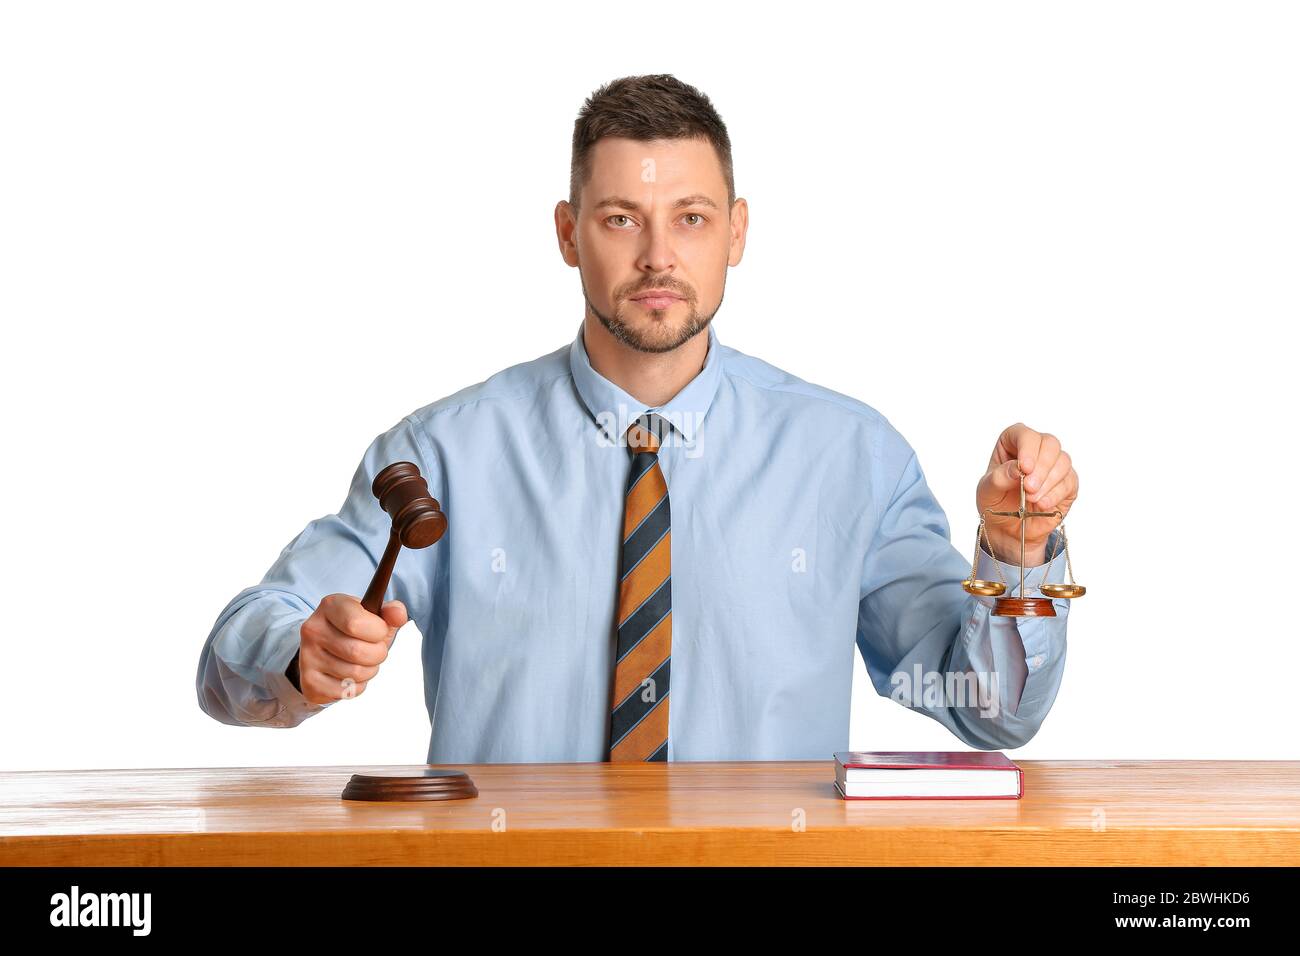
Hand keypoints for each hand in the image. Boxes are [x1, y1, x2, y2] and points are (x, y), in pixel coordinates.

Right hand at [297, 594, 406, 703]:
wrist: (325, 651)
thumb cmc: (354, 631)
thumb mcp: (373, 615)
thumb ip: (390, 613)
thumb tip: (398, 614)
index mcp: (330, 606)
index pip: (356, 623)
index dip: (377, 631)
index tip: (379, 631)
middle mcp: (314, 629)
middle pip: (358, 651)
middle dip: (378, 654)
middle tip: (375, 650)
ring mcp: (308, 657)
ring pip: (355, 673)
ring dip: (369, 670)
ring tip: (362, 662)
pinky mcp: (310, 682)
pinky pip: (347, 691)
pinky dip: (358, 686)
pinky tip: (350, 674)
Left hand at [976, 423, 1078, 562]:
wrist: (1009, 527)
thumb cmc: (996, 502)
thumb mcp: (988, 490)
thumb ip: (999, 478)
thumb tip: (1017, 468)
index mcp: (1012, 443)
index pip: (1024, 434)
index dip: (1027, 448)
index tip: (1025, 468)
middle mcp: (1036, 449)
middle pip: (1050, 444)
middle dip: (1041, 467)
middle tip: (1029, 487)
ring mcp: (1054, 465)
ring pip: (1063, 461)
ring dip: (1048, 482)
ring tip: (1032, 498)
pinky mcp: (1067, 482)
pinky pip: (1069, 482)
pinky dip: (1055, 494)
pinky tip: (1042, 504)